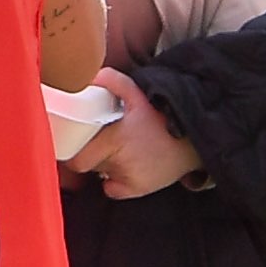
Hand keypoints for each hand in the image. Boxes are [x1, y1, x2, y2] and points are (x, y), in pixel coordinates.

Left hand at [68, 70, 203, 198]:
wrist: (193, 139)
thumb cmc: (162, 117)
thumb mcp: (138, 94)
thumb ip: (113, 82)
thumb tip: (91, 76)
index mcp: (116, 140)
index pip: (78, 160)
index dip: (72, 153)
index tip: (75, 143)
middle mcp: (121, 163)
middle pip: (89, 164)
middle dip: (91, 153)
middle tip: (102, 140)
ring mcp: (130, 178)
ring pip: (101, 173)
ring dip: (104, 164)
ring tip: (120, 150)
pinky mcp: (139, 189)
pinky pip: (113, 189)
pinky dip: (114, 182)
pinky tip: (125, 167)